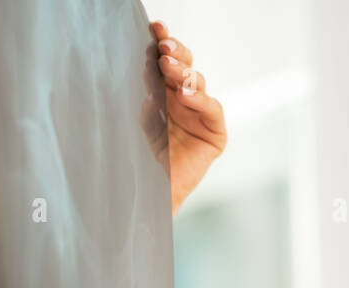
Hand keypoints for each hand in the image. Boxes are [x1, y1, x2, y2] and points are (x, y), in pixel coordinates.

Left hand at [146, 21, 227, 214]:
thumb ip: (138, 103)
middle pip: (184, 68)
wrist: (147, 200)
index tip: (154, 26)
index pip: (164, 64)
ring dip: (183, 72)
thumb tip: (137, 79)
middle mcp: (182, 101)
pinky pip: (211, 110)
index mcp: (161, 96)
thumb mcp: (133, 126)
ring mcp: (200, 115)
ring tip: (169, 65)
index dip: (162, 43)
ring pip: (197, 84)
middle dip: (174, 54)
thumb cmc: (137, 164)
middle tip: (162, 46)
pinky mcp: (214, 134)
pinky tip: (187, 93)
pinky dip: (200, 99)